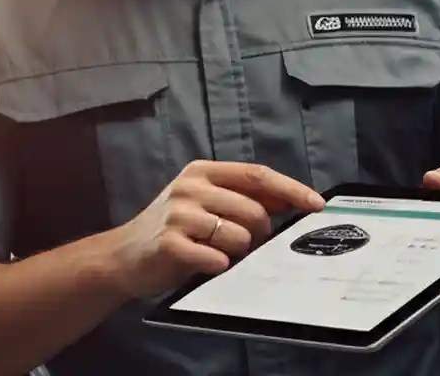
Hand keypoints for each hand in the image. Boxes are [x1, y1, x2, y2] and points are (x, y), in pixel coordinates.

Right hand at [107, 160, 325, 299]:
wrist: (122, 256)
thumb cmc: (172, 230)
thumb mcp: (203, 203)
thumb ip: (241, 198)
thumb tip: (292, 201)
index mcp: (201, 172)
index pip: (257, 175)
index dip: (291, 189)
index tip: (317, 204)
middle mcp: (190, 187)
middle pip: (254, 211)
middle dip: (261, 234)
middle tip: (246, 245)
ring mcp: (178, 215)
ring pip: (239, 237)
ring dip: (237, 252)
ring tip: (216, 253)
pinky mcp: (170, 244)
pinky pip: (217, 259)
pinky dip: (218, 267)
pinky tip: (203, 264)